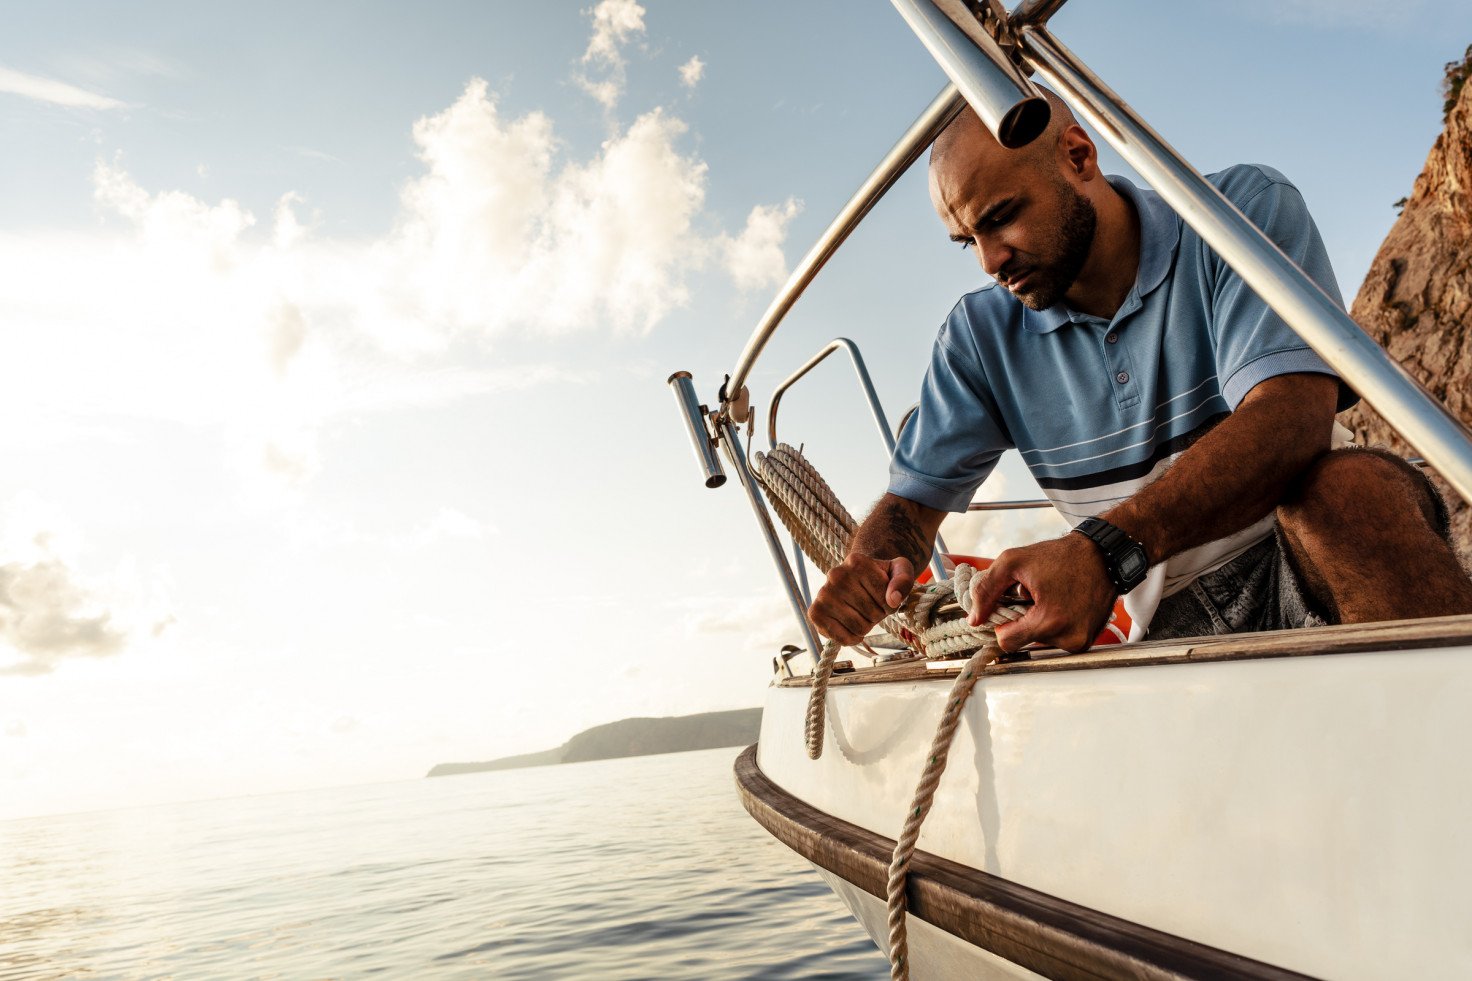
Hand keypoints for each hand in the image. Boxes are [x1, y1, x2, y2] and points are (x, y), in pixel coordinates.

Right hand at [809, 554, 915, 645]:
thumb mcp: (900, 570)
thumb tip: (893, 600)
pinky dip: (852, 639)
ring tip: (862, 614)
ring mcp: (822, 594)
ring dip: (867, 627)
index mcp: (856, 561)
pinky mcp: (815, 613)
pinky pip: (841, 638)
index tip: (886, 596)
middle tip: (872, 606)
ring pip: (859, 627)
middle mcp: (835, 575)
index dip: (891, 604)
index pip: (886, 598)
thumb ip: (903, 580)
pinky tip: (852, 627)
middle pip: (872, 614)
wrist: (856, 579)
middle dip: (878, 615)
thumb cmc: (880, 576)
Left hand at [966, 534, 1116, 652]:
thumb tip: (974, 618)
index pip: (1007, 642)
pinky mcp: (1089, 640)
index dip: (1001, 624)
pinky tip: (1061, 604)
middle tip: (1030, 598)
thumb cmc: (1061, 556)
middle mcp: (1069, 638)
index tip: (1007, 607)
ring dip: (1038, 623)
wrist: (1103, 553)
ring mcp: (1082, 641)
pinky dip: (1054, 625)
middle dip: (1021, 621)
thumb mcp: (1014, 562)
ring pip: (1041, 642)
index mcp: (1050, 622)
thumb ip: (987, 590)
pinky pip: (1058, 639)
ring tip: (1049, 599)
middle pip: (1024, 642)